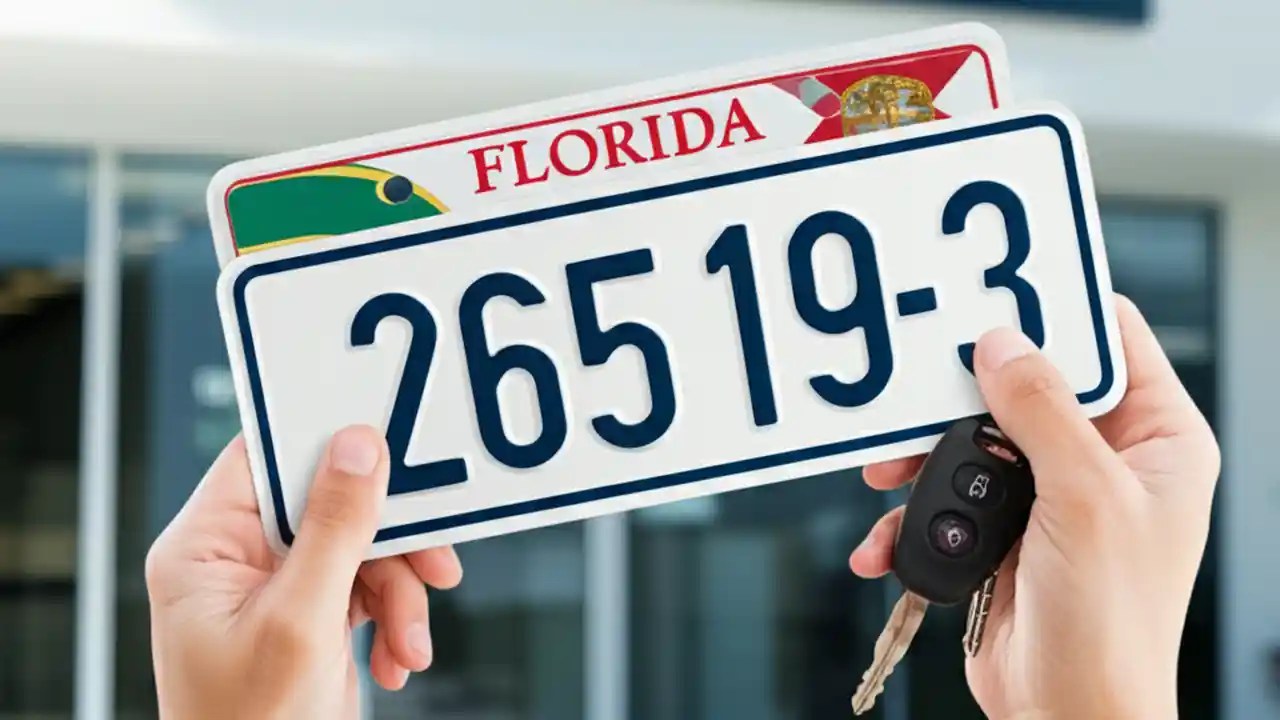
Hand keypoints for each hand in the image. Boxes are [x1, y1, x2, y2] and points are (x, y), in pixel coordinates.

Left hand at [146, 425, 462, 719]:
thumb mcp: (300, 622)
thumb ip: (333, 530)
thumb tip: (358, 447)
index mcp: (202, 549)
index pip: (263, 459)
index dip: (325, 445)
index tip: (388, 446)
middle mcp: (233, 561)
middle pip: (327, 504)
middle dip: (387, 544)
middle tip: (432, 564)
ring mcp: (273, 589)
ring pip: (358, 547)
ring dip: (399, 594)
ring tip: (410, 642)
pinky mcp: (308, 615)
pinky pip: (364, 587)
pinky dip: (393, 620)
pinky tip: (397, 657)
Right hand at [850, 296, 1219, 718]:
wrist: (1064, 714)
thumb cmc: (1111, 627)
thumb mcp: (1084, 498)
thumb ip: (1041, 412)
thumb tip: (1002, 344)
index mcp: (1157, 440)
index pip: (1111, 342)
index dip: (1056, 315)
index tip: (992, 302)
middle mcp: (1104, 460)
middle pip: (1025, 387)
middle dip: (961, 396)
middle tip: (916, 394)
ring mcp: (1050, 496)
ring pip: (973, 441)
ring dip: (923, 461)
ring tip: (887, 477)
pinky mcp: (1003, 531)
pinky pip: (947, 498)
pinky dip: (911, 518)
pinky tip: (890, 542)